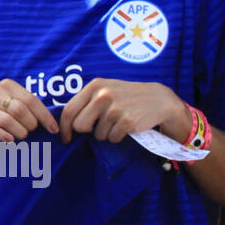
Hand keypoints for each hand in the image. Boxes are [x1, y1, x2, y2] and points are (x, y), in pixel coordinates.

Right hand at [0, 79, 56, 142]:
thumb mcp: (7, 98)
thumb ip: (25, 104)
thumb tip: (51, 118)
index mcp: (7, 86)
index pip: (31, 100)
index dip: (45, 116)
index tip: (54, 129)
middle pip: (21, 111)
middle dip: (30, 125)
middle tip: (29, 132)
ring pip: (8, 121)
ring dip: (19, 132)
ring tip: (20, 137)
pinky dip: (3, 136)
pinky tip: (9, 140)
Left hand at [59, 79, 186, 144]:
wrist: (159, 99)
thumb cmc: (127, 96)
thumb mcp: (106, 89)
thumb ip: (87, 100)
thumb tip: (66, 121)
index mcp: (95, 86)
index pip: (69, 110)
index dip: (65, 127)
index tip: (65, 138)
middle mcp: (103, 96)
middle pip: (80, 126)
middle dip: (87, 131)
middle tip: (98, 128)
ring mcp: (115, 108)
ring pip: (98, 134)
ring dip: (106, 133)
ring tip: (118, 123)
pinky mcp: (127, 121)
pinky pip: (113, 138)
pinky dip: (118, 137)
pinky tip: (126, 127)